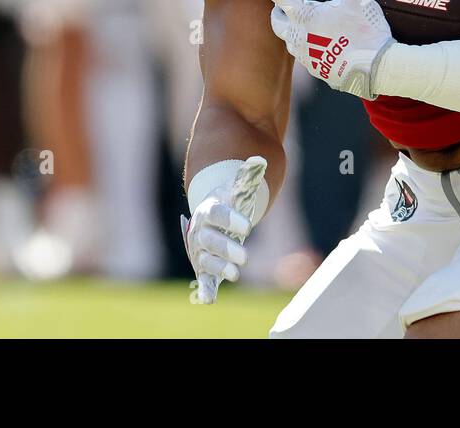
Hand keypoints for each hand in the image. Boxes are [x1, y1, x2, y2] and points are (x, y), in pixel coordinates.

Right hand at [181, 156, 267, 303]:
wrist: (213, 217)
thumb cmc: (229, 203)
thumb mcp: (238, 189)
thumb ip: (248, 177)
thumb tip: (259, 161)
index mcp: (209, 209)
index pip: (217, 213)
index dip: (230, 219)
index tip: (248, 225)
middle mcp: (200, 231)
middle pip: (210, 240)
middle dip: (225, 248)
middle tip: (244, 257)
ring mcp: (201, 250)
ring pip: (206, 260)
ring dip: (219, 268)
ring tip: (235, 275)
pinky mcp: (204, 267)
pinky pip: (203, 278)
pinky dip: (205, 289)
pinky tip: (208, 299)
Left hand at [258, 0, 394, 99]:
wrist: (377, 70)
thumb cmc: (366, 31)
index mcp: (303, 17)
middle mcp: (298, 37)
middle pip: (276, 20)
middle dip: (278, 8)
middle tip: (287, 0)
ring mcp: (306, 57)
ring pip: (289, 40)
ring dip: (292, 28)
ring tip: (306, 20)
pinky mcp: (317, 70)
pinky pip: (305, 55)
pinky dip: (308, 44)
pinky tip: (323, 42)